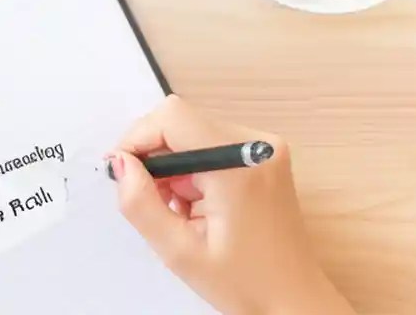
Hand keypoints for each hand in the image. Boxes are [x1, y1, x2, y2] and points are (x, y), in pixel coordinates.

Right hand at [110, 95, 354, 314]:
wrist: (295, 300)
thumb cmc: (246, 284)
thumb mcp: (180, 252)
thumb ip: (141, 204)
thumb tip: (120, 163)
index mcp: (239, 166)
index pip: (172, 118)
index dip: (138, 139)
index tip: (125, 174)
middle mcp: (257, 145)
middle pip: (180, 123)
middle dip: (156, 159)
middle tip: (155, 203)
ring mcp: (264, 149)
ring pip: (192, 134)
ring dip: (174, 168)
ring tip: (181, 212)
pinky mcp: (264, 156)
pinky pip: (210, 145)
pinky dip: (192, 170)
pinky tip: (198, 206)